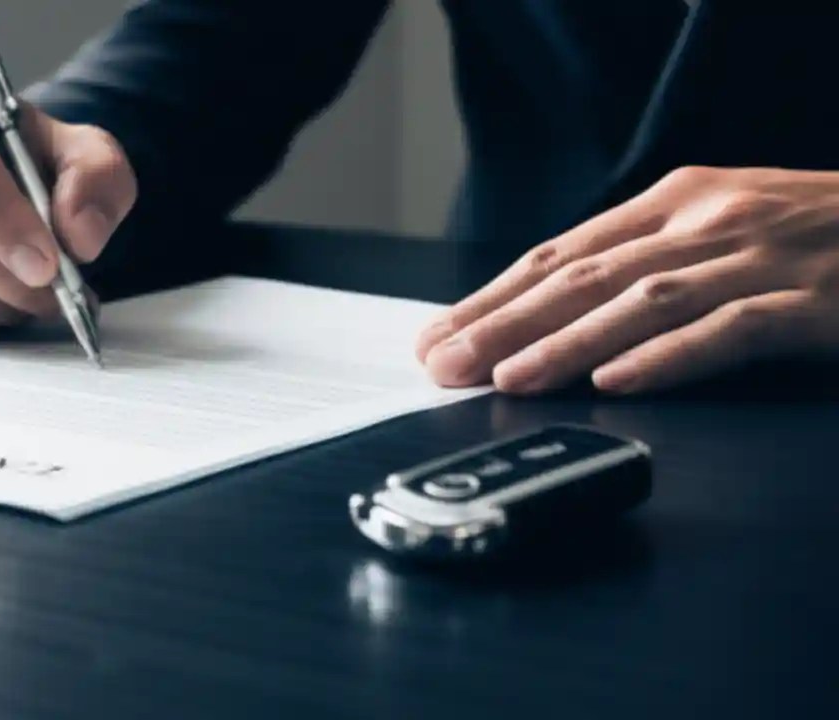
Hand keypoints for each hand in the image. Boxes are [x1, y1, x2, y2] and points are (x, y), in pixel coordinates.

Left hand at [415, 166, 838, 393]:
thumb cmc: (814, 235)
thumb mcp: (716, 228)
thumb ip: (641, 263)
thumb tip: (549, 315)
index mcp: (673, 203)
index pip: (560, 254)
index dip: (492, 297)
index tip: (437, 336)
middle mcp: (704, 222)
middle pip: (583, 277)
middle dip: (503, 323)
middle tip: (444, 364)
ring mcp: (757, 260)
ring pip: (642, 301)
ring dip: (567, 343)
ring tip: (509, 377)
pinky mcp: (810, 303)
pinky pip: (729, 330)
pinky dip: (669, 356)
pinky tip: (619, 381)